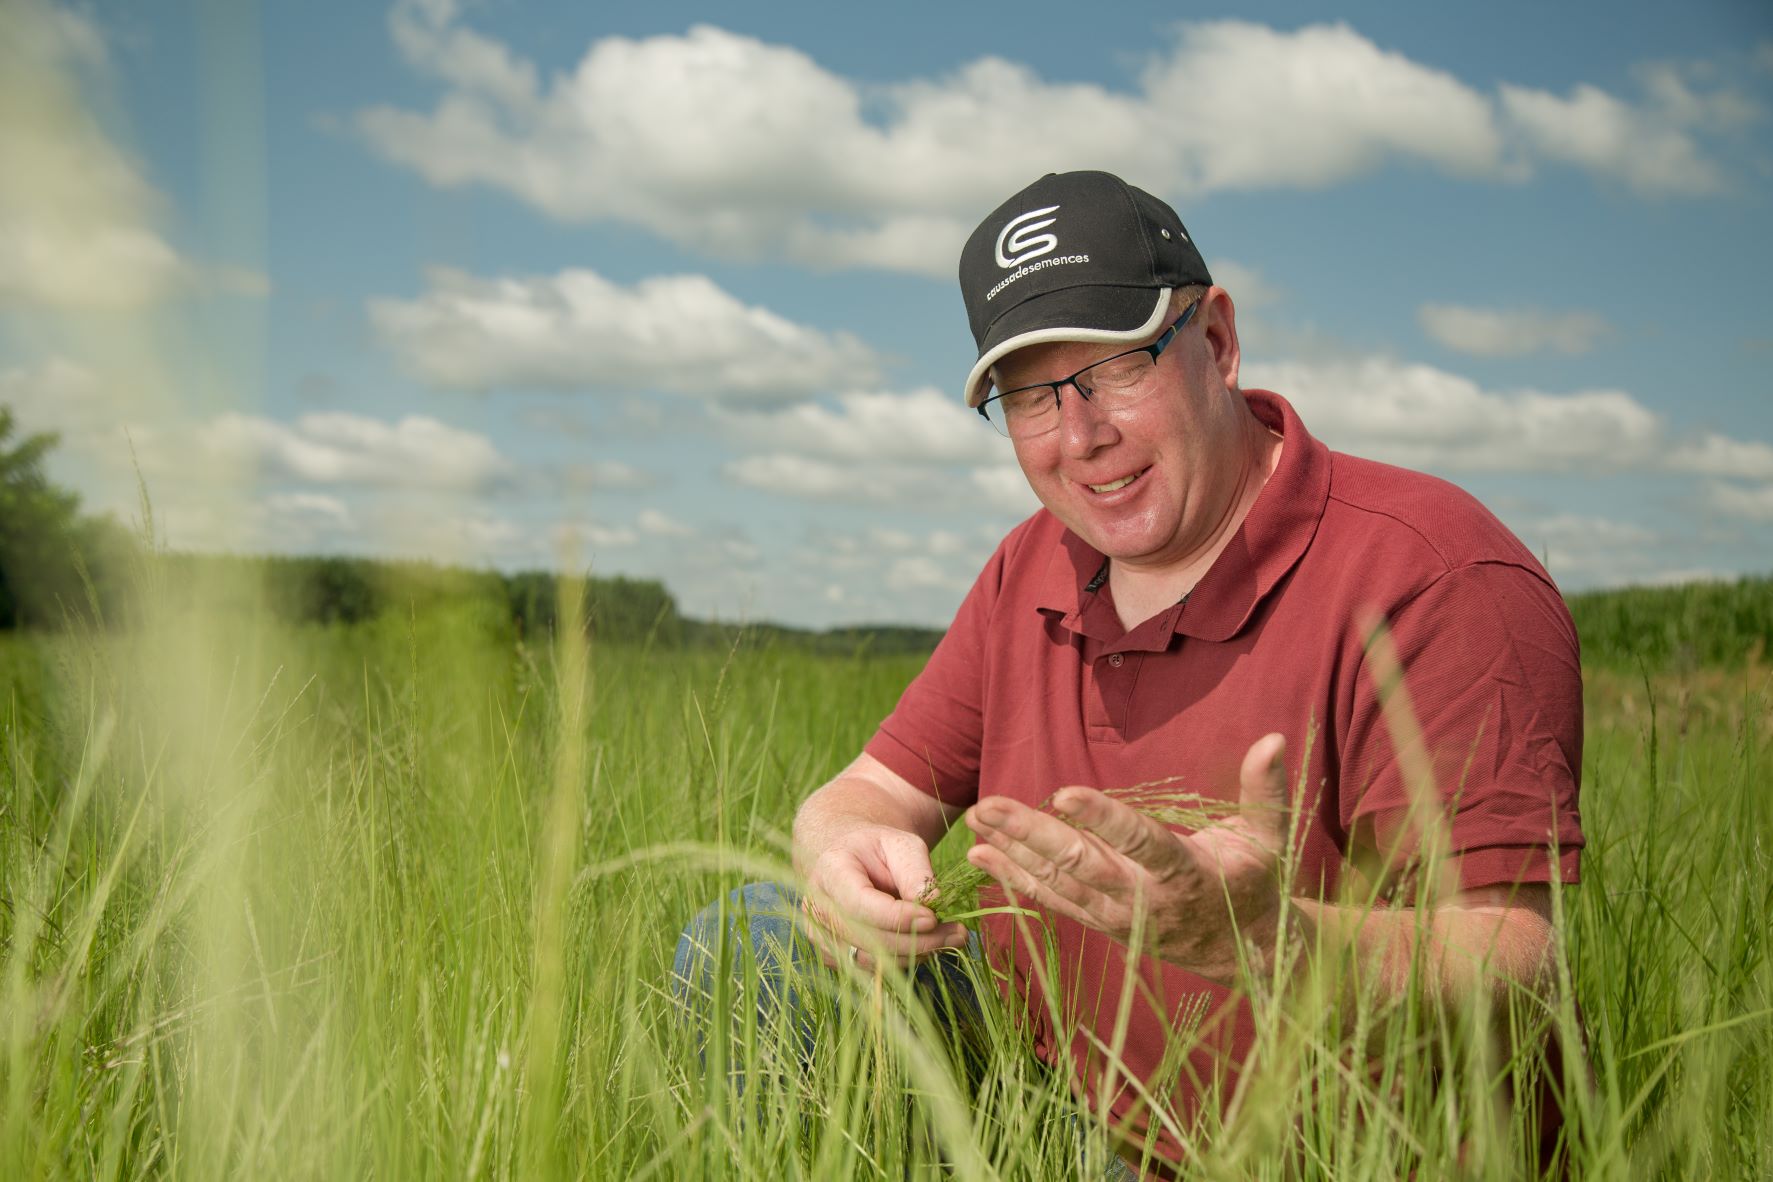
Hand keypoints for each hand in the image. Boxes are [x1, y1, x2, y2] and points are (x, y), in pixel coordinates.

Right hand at [798, 825, 971, 970]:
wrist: (852, 860)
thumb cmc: (878, 850)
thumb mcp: (901, 845)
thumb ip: (915, 871)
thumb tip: (933, 903)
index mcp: (830, 872)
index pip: (860, 904)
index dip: (897, 917)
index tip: (933, 918)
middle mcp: (817, 908)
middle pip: (868, 938)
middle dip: (917, 940)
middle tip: (958, 933)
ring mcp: (821, 936)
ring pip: (872, 960)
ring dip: (916, 954)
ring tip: (950, 938)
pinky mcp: (833, 956)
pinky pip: (872, 969)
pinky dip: (905, 960)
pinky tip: (927, 944)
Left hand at [962, 733, 1288, 984]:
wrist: (1243, 953)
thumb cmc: (1256, 883)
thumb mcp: (1270, 838)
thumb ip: (1265, 790)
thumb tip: (1274, 738)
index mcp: (1187, 876)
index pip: (1141, 843)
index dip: (1104, 819)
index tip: (1064, 793)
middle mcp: (1144, 901)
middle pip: (1081, 865)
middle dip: (1031, 834)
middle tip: (988, 804)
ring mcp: (1117, 917)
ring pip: (1057, 883)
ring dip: (1013, 851)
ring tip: (975, 819)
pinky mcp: (1099, 922)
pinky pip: (1051, 900)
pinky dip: (1014, 877)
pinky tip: (981, 853)